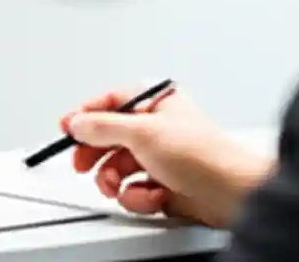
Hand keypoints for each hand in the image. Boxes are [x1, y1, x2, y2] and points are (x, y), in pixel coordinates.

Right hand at [63, 88, 273, 227]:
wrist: (231, 193)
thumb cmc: (203, 154)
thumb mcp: (141, 132)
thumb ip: (102, 126)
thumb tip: (77, 122)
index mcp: (158, 103)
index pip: (112, 103)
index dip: (87, 115)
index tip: (67, 127)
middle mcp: (159, 128)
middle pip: (110, 138)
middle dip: (97, 155)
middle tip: (83, 164)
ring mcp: (161, 158)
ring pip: (119, 168)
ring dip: (116, 180)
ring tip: (118, 185)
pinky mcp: (164, 185)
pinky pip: (135, 190)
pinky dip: (138, 196)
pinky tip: (152, 195)